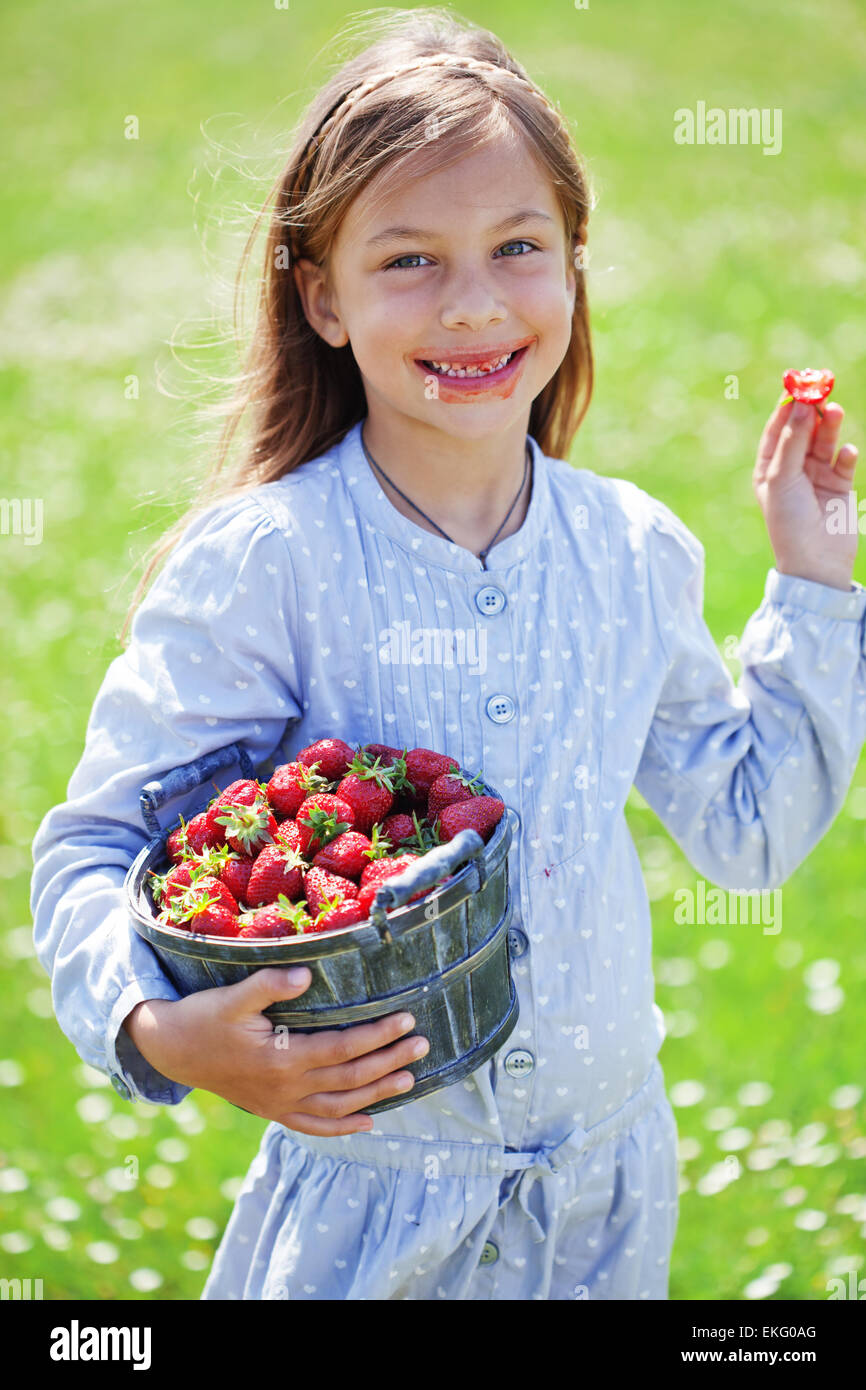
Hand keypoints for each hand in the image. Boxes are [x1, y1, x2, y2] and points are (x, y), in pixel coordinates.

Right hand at [123, 968, 429, 1135]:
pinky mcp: (271, 1111)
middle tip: (422, 1044)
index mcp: (281, 1058)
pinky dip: (342, 1127)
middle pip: (349, 1078)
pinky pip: (312, 1125)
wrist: (171, 1049)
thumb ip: (269, 985)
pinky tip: (368, 1124)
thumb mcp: (233, 996)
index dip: (377, 1035)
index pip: (342, 1048)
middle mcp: (285, 1087)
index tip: (406, 1020)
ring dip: (376, 1094)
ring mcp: (279, 1104)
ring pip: (338, 1105)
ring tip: (410, 1079)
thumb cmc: (204, 1017)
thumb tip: (306, 974)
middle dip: (389, 1061)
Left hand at [752, 394, 858, 590]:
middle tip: (821, 389)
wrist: (815, 562)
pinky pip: (844, 463)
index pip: (776, 431)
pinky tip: (847, 454)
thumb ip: (792, 441)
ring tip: (835, 410)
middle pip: (803, 432)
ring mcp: (816, 478)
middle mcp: (792, 471)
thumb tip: (801, 406)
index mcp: (769, 470)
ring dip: (830, 426)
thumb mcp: (783, 478)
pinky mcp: (839, 487)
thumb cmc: (789, 523)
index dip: (786, 408)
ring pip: (825, 442)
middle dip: (812, 411)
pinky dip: (847, 455)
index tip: (796, 385)